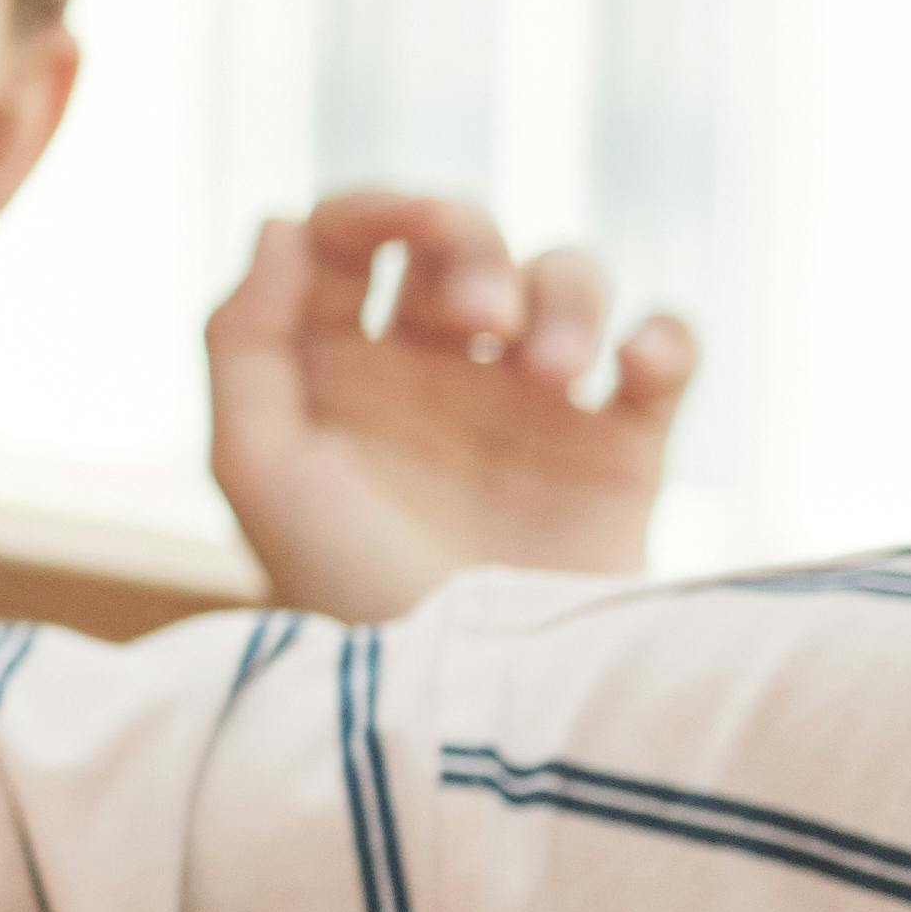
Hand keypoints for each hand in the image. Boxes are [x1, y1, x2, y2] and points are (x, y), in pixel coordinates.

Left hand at [203, 191, 695, 623]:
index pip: (348, 240)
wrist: (470, 704)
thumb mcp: (261, 471)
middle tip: (478, 320)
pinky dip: (664, 335)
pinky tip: (636, 368)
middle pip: (463, 240)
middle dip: (472, 249)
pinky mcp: (621, 446)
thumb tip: (281, 222)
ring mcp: (532, 405)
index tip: (405, 221)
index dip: (374, 207)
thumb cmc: (342, 594)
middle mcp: (433, 371)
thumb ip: (245, 341)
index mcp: (337, 369)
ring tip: (552, 369)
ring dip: (566, 293)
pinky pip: (665, 348)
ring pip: (567, 274)